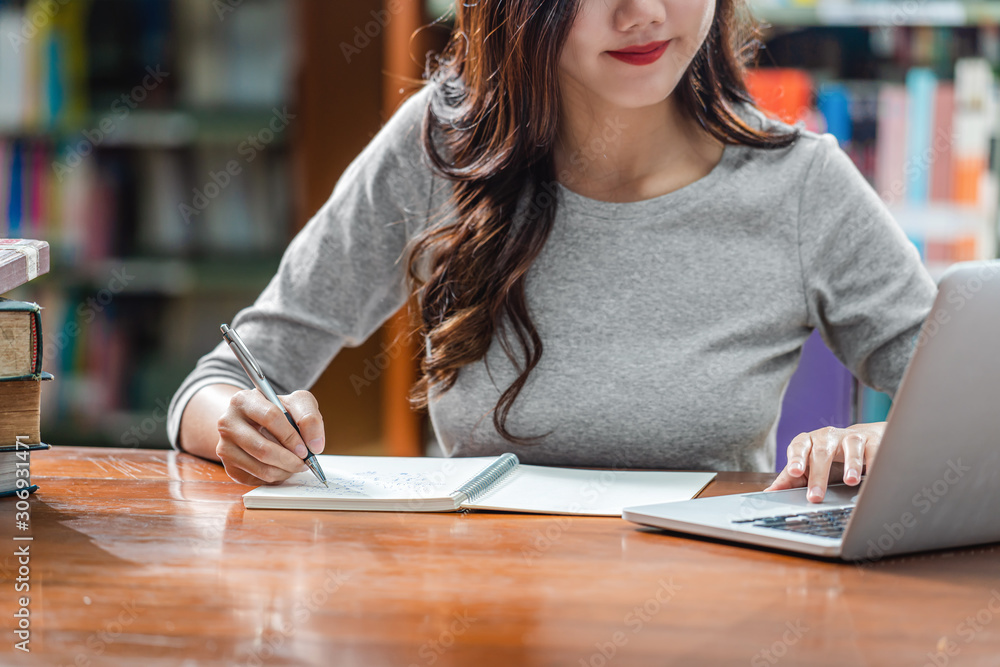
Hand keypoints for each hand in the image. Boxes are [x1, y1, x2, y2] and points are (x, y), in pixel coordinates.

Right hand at [215, 389, 325, 485]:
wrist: (254, 422)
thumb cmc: (277, 411)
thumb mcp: (296, 403)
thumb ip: (310, 418)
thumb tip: (315, 445)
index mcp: (243, 400)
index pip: (271, 417)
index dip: (292, 436)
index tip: (306, 449)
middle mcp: (227, 423)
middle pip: (263, 449)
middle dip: (290, 460)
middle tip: (304, 463)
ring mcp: (225, 446)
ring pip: (261, 468)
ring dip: (285, 471)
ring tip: (295, 464)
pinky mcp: (229, 466)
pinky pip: (257, 479)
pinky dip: (276, 478)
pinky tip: (282, 467)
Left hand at [764, 422, 885, 502]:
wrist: (859, 441)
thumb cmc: (828, 458)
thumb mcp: (808, 468)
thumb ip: (789, 479)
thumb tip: (769, 493)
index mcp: (808, 442)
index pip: (798, 446)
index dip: (796, 458)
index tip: (794, 471)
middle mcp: (827, 436)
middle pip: (821, 453)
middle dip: (818, 475)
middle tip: (816, 496)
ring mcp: (850, 437)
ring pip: (850, 447)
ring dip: (850, 464)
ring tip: (850, 481)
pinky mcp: (871, 440)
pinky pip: (873, 449)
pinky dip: (873, 461)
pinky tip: (872, 473)